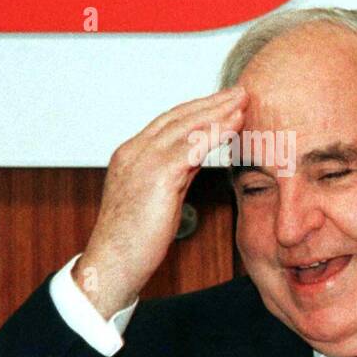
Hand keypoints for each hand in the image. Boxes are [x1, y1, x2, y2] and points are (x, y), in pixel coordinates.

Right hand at [72, 86, 247, 318]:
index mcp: (130, 155)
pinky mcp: (158, 176)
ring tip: (243, 101)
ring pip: (187, 126)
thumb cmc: (133, 241)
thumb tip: (196, 159)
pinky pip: (193, 146)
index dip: (197, 109)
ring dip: (218, 111)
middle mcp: (134, 151)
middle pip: (178, 116)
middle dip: (211, 102)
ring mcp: (143, 161)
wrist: (112, 265)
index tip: (222, 102)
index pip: (168, 122)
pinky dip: (216, 131)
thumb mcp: (154, 198)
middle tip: (240, 92)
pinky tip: (234, 124)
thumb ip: (173, 173)